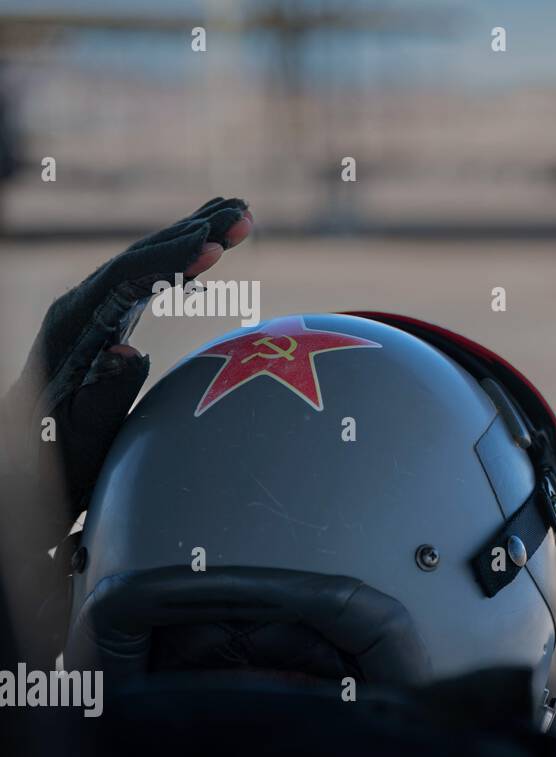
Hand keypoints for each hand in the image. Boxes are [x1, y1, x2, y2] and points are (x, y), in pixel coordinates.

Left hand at [6, 197, 252, 542]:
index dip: (169, 260)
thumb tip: (130, 354)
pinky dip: (182, 261)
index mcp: (74, 329)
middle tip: (241, 211)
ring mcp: (95, 310)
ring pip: (147, 262)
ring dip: (193, 237)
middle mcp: (82, 308)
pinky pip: (149, 279)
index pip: (125, 280)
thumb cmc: (55, 454)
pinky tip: (209, 250)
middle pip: (141, 257)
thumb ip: (102, 396)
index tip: (212, 245)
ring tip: (239, 214)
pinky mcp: (108, 319)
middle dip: (192, 232)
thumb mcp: (79, 435)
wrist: (24, 457)